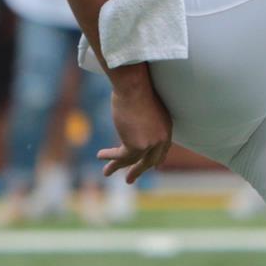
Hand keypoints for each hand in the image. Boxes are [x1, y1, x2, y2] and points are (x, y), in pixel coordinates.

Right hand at [102, 65, 172, 182]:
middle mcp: (161, 138)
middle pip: (150, 160)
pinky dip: (109, 158)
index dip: (156, 159)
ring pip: (132, 160)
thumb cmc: (138, 87)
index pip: (162, 149)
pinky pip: (120, 156)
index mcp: (166, 127)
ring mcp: (150, 143)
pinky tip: (99, 155)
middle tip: (130, 179)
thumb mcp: (146, 104)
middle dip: (139, 169)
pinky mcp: (136, 146)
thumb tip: (135, 120)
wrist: (134, 86)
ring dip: (116, 166)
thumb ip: (145, 118)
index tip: (153, 167)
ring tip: (106, 173)